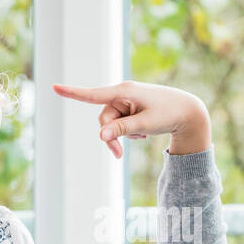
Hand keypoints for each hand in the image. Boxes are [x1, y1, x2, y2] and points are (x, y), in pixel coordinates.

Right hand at [52, 80, 209, 158]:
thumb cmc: (169, 114)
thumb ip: (122, 130)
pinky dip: (130, 132)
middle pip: (103, 118)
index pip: (94, 94)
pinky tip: (145, 131)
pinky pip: (122, 124)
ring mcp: (127, 101)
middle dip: (110, 136)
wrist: (189, 112)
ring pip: (112, 124)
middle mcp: (123, 93)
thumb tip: (100, 136)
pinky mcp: (131, 108)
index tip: (54, 87)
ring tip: (142, 137)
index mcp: (124, 91)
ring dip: (122, 135)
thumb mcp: (145, 125)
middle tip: (118, 156)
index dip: (73, 93)